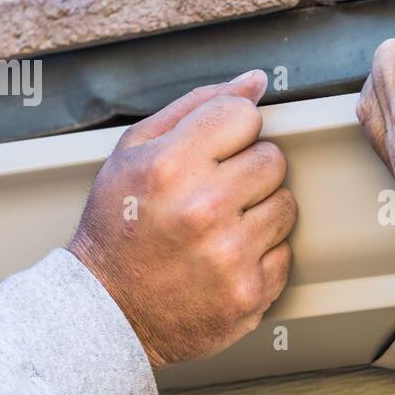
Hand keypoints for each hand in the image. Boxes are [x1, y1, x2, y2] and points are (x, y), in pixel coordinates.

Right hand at [68, 70, 295, 366]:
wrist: (107, 312)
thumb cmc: (118, 227)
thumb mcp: (132, 153)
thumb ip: (195, 107)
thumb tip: (254, 82)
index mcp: (170, 166)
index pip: (244, 116)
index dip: (231, 132)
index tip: (212, 152)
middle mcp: (203, 210)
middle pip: (273, 159)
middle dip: (248, 171)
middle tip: (214, 192)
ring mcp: (230, 255)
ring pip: (287, 204)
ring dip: (260, 211)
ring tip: (220, 226)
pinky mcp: (249, 293)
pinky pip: (285, 252)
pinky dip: (261, 254)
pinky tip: (226, 257)